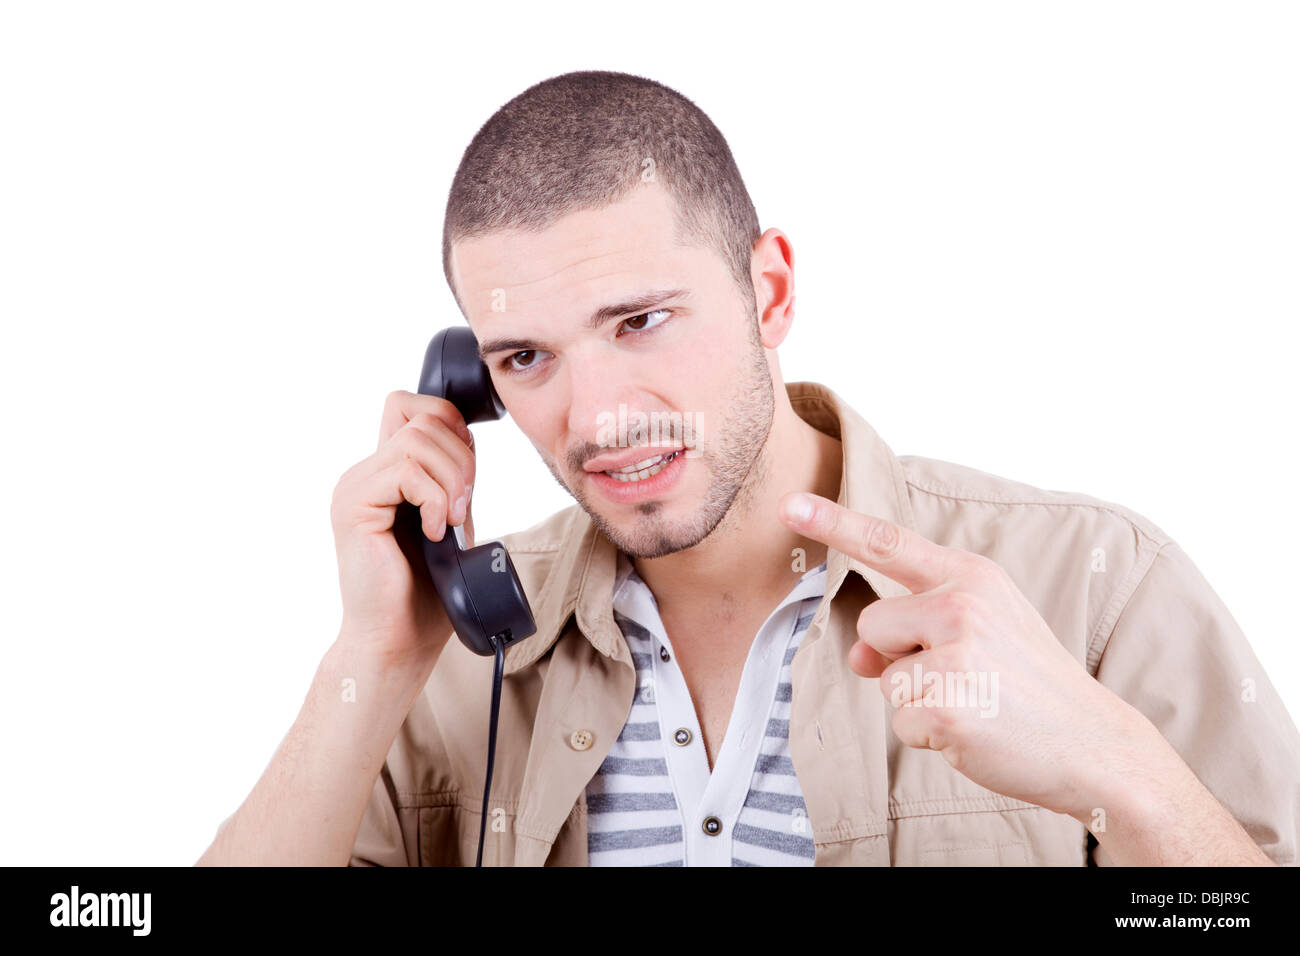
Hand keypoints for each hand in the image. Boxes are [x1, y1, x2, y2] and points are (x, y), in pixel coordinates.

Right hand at [330, 389, 476, 667]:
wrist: (399, 640)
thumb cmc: (426, 592)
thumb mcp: (449, 522)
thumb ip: (451, 481)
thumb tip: (469, 441)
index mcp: (385, 473)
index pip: (412, 406)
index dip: (450, 425)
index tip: (468, 474)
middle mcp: (364, 474)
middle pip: (424, 420)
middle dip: (462, 459)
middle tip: (464, 507)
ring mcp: (354, 488)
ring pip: (417, 441)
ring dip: (450, 481)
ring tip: (449, 522)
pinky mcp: (353, 507)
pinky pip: (405, 473)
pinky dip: (433, 499)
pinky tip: (433, 533)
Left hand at [778, 491, 1159, 818]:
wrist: (1093, 743)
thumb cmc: (1028, 684)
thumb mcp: (983, 632)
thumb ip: (917, 626)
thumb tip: (860, 658)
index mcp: (972, 577)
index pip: (888, 543)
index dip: (833, 523)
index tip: (789, 505)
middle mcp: (963, 604)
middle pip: (872, 624)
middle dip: (901, 657)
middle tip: (967, 677)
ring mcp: (956, 655)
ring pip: (883, 676)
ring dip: (916, 699)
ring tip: (975, 702)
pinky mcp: (947, 706)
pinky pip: (899, 720)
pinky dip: (927, 735)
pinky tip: (974, 729)